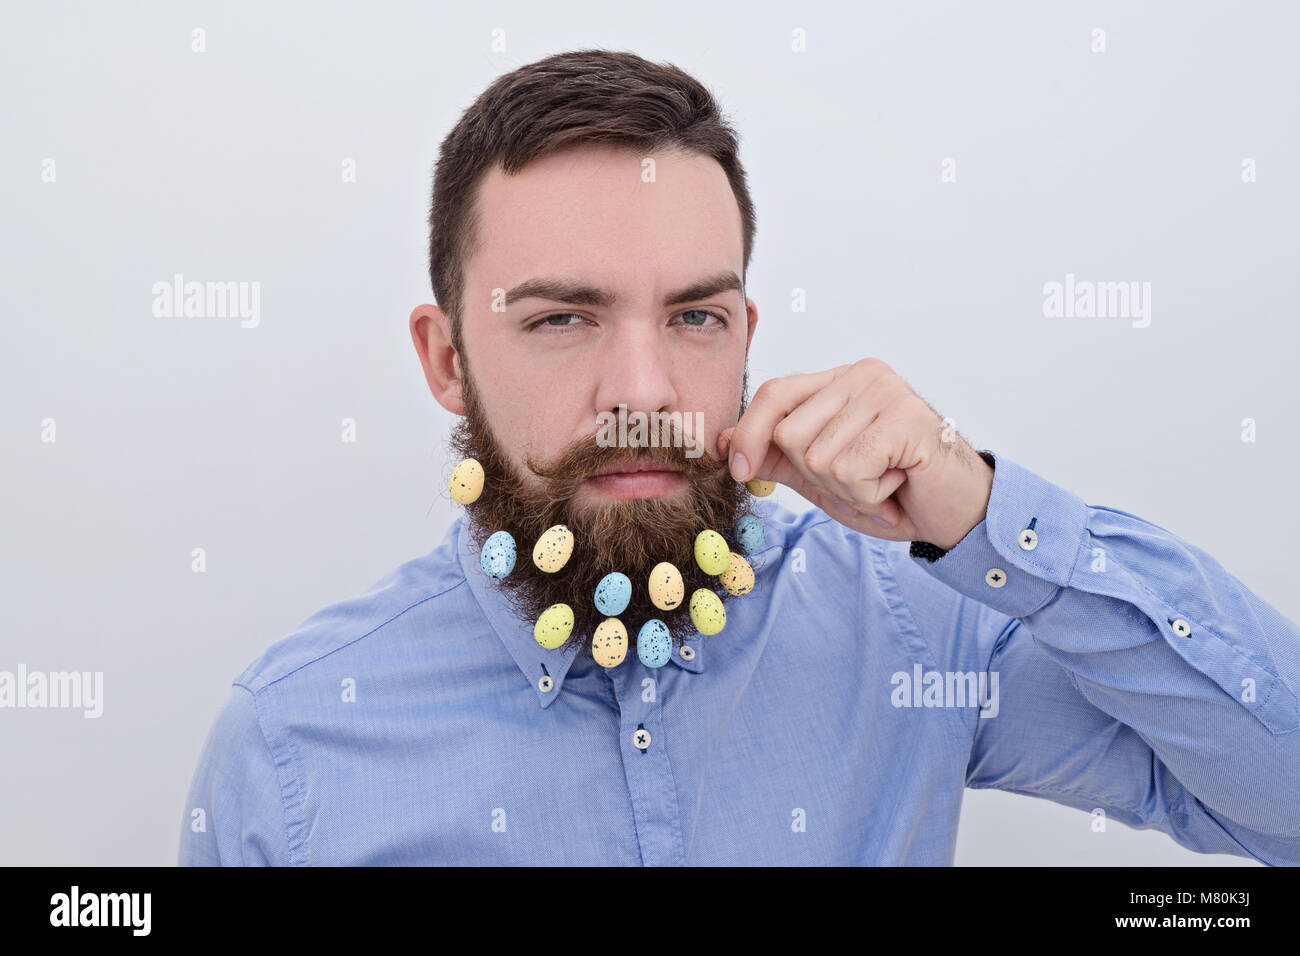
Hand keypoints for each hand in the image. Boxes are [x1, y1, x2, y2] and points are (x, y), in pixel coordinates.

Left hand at [716, 358, 993, 547]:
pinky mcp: (906, 419)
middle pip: (789, 433)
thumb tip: (721, 443)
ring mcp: (886, 392)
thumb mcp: (822, 477)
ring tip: (884, 482)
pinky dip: (869, 494)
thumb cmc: (893, 491)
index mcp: (839, 381)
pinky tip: (898, 483)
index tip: (739, 469)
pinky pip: (849, 470)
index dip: (748, 433)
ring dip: (848, 489)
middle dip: (818, 477)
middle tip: (862, 480)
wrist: (956, 515)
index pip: (774, 393)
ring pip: (818, 458)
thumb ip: (776, 456)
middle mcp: (861, 375)